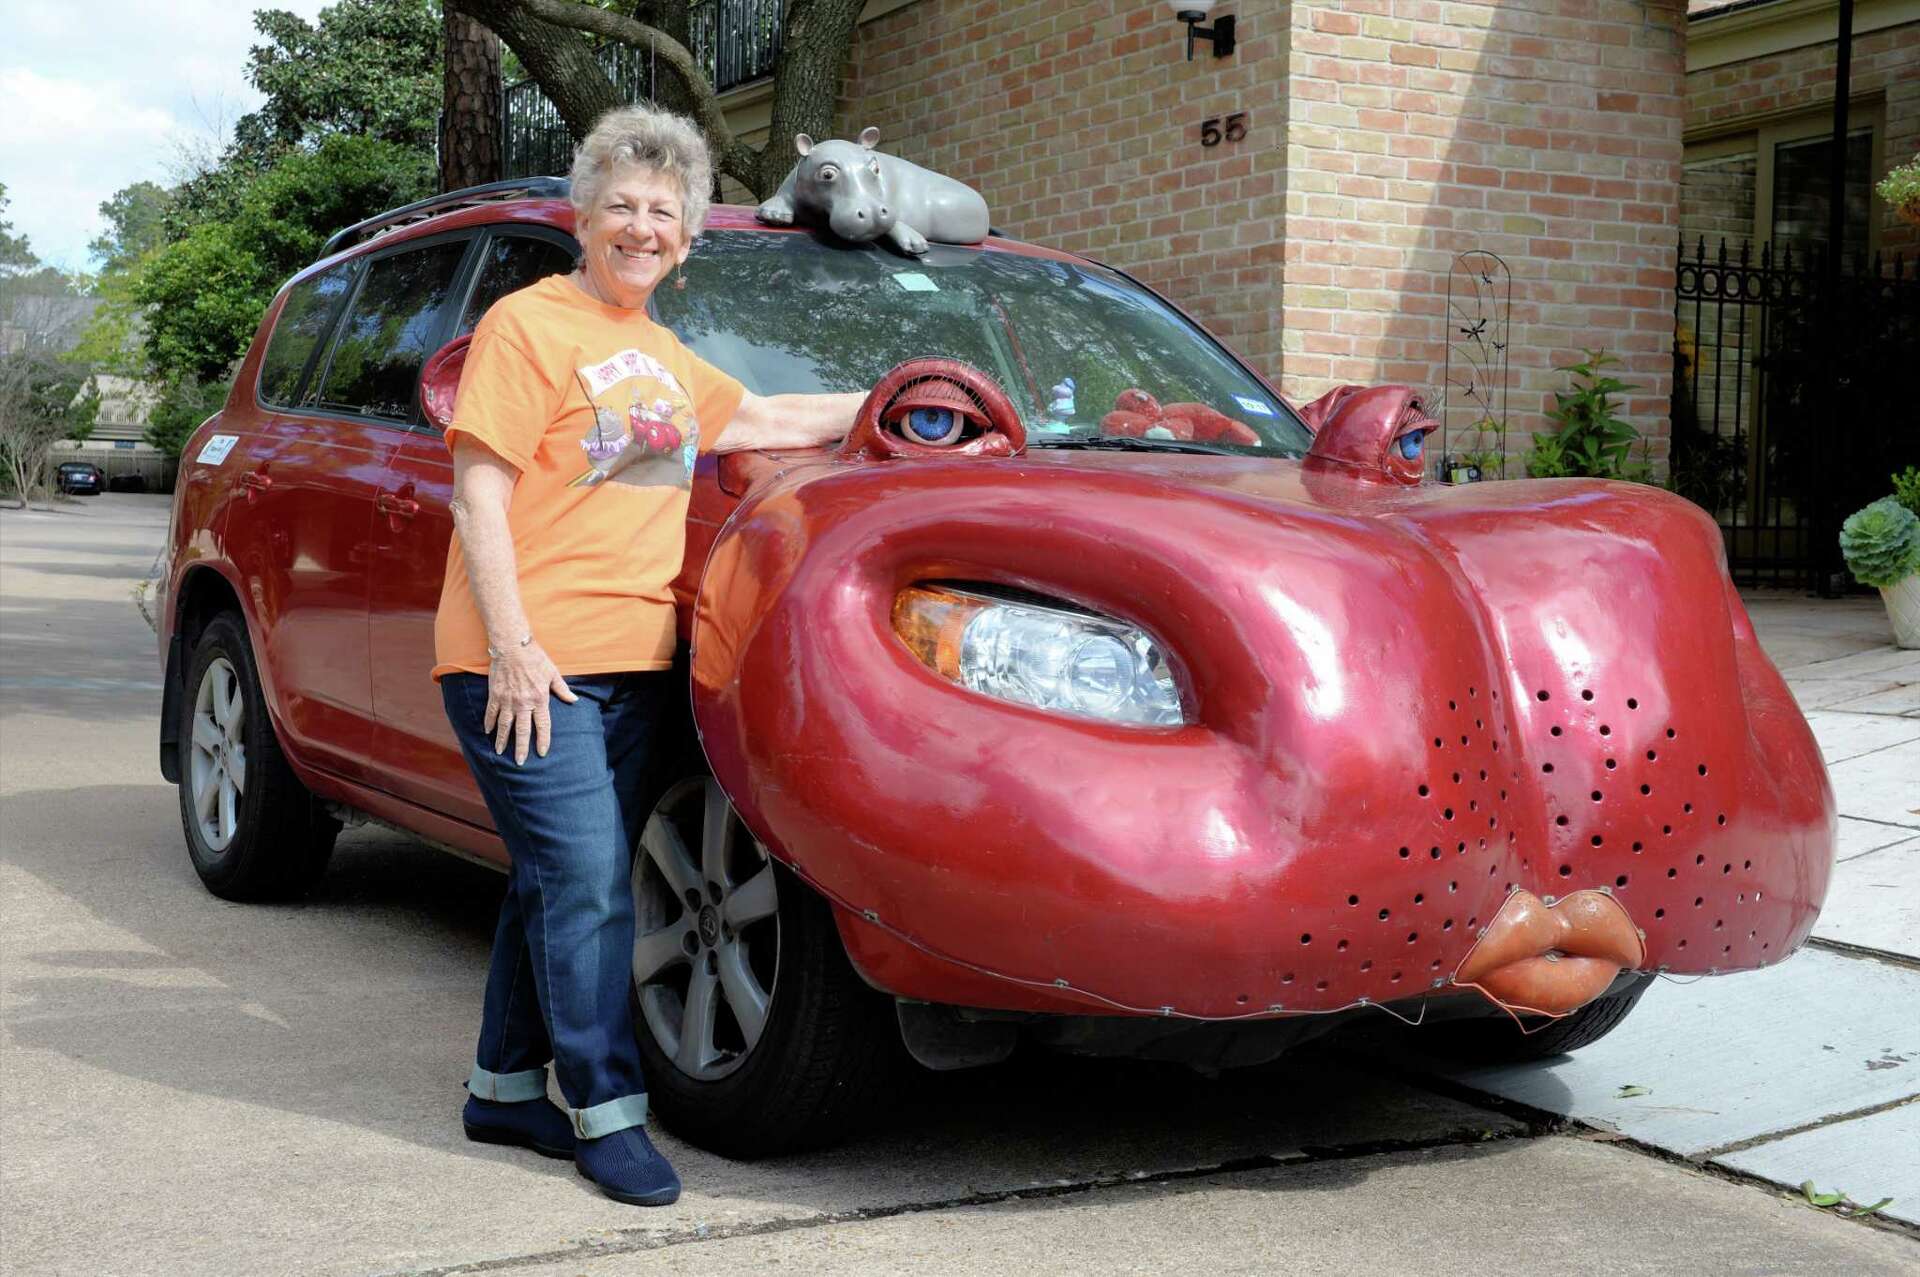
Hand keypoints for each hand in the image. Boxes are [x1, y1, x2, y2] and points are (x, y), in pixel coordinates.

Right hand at [484, 640, 576, 764]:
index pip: (543, 725)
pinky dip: (489, 724)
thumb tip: (574, 700)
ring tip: (501, 752)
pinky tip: (488, 733)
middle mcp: (523, 703)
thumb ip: (562, 689)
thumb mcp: (553, 673)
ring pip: (505, 725)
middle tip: (520, 762)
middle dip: (522, 748)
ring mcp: (507, 700)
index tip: (542, 752)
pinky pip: (491, 713)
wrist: (513, 646)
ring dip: (502, 740)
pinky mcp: (495, 695)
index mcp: (539, 698)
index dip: (543, 740)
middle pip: (522, 730)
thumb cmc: (535, 658)